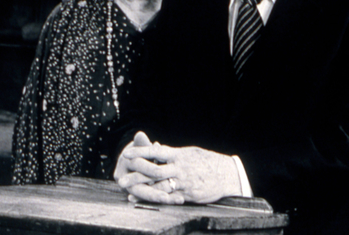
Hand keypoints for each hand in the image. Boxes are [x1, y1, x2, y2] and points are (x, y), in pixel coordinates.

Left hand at [117, 140, 241, 204]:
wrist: (228, 174)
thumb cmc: (207, 162)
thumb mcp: (190, 153)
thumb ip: (172, 153)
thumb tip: (158, 147)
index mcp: (179, 155)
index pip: (156, 151)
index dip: (141, 152)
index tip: (127, 153)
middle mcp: (179, 167)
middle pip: (154, 169)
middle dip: (136, 173)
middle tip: (121, 176)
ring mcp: (183, 181)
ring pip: (158, 184)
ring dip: (141, 188)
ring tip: (127, 189)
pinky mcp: (187, 194)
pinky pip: (168, 197)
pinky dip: (153, 198)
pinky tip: (142, 200)